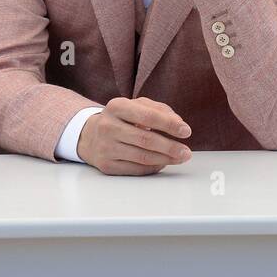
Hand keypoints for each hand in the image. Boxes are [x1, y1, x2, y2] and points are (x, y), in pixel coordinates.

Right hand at [77, 97, 191, 174]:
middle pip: (145, 139)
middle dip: (170, 146)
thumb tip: (178, 123)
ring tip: (180, 158)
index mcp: (116, 106)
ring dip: (166, 159)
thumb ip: (159, 110)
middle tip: (186, 151)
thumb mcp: (136, 106)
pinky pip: (136, 169)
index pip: (147, 116)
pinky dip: (153, 167)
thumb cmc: (121, 119)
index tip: (186, 131)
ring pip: (142, 157)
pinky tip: (163, 163)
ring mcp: (105, 147)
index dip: (169, 124)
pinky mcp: (106, 165)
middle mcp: (108, 126)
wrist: (90, 136)